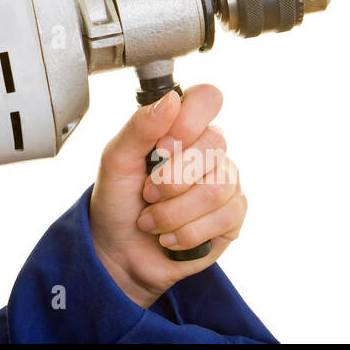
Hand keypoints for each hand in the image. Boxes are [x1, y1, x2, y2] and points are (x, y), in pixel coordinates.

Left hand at [88, 84, 246, 308]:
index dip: (188, 121)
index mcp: (181, 128)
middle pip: (213, 145)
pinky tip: (170, 237)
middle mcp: (209, 151)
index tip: (161, 146)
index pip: (208, 98)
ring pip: (216, 188)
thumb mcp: (116, 160)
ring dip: (173, 212)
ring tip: (152, 220)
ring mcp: (226, 183)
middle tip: (147, 193)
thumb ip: (140, 127)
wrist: (119, 250)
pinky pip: (224, 218)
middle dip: (170, 179)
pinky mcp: (233, 218)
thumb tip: (171, 100)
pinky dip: (186, 233)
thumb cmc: (118, 201)